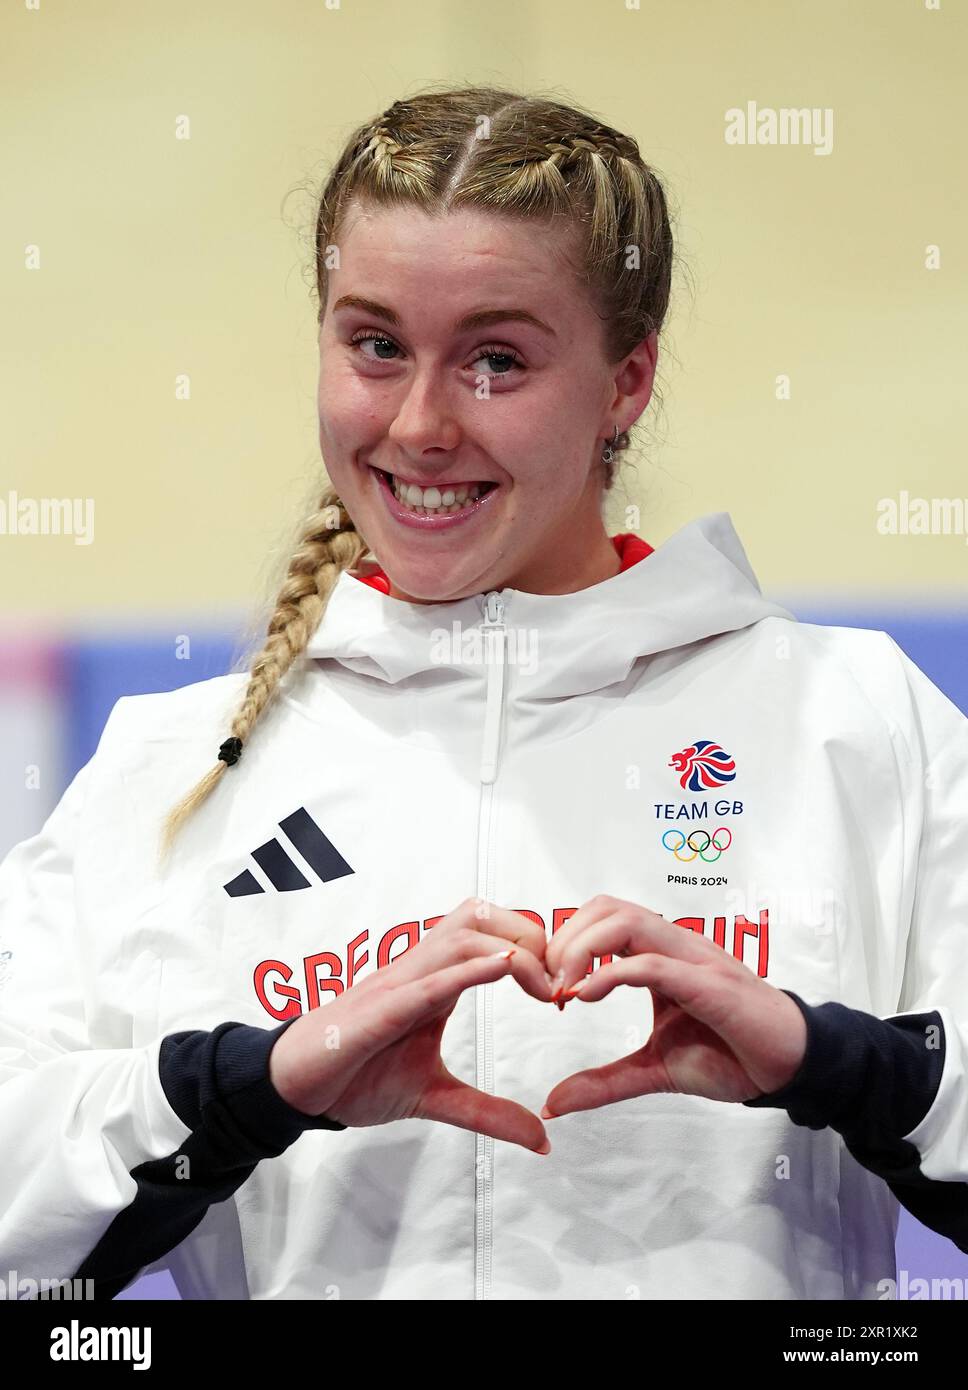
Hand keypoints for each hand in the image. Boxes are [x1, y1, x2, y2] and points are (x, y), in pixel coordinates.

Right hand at [269, 897, 555, 1151]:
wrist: (295, 1088)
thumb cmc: (356, 1077)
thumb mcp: (436, 1097)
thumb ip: (488, 1112)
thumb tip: (542, 1139)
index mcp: (435, 980)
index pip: (490, 931)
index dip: (533, 945)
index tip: (563, 987)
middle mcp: (419, 971)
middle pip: (481, 915)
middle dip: (530, 934)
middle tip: (558, 981)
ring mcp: (397, 986)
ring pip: (459, 935)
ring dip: (509, 950)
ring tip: (541, 984)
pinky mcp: (376, 1013)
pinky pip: (426, 981)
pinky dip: (467, 971)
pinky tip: (500, 970)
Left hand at [541, 894, 807, 1117]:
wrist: (790, 1067)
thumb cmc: (732, 1056)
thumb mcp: (654, 1070)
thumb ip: (605, 1081)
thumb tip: (553, 1103)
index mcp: (660, 955)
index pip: (603, 918)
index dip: (566, 942)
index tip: (547, 984)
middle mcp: (675, 946)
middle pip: (608, 907)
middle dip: (566, 938)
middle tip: (548, 982)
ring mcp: (694, 959)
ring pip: (628, 920)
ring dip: (583, 947)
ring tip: (564, 986)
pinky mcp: (711, 985)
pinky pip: (655, 964)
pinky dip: (612, 974)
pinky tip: (586, 996)